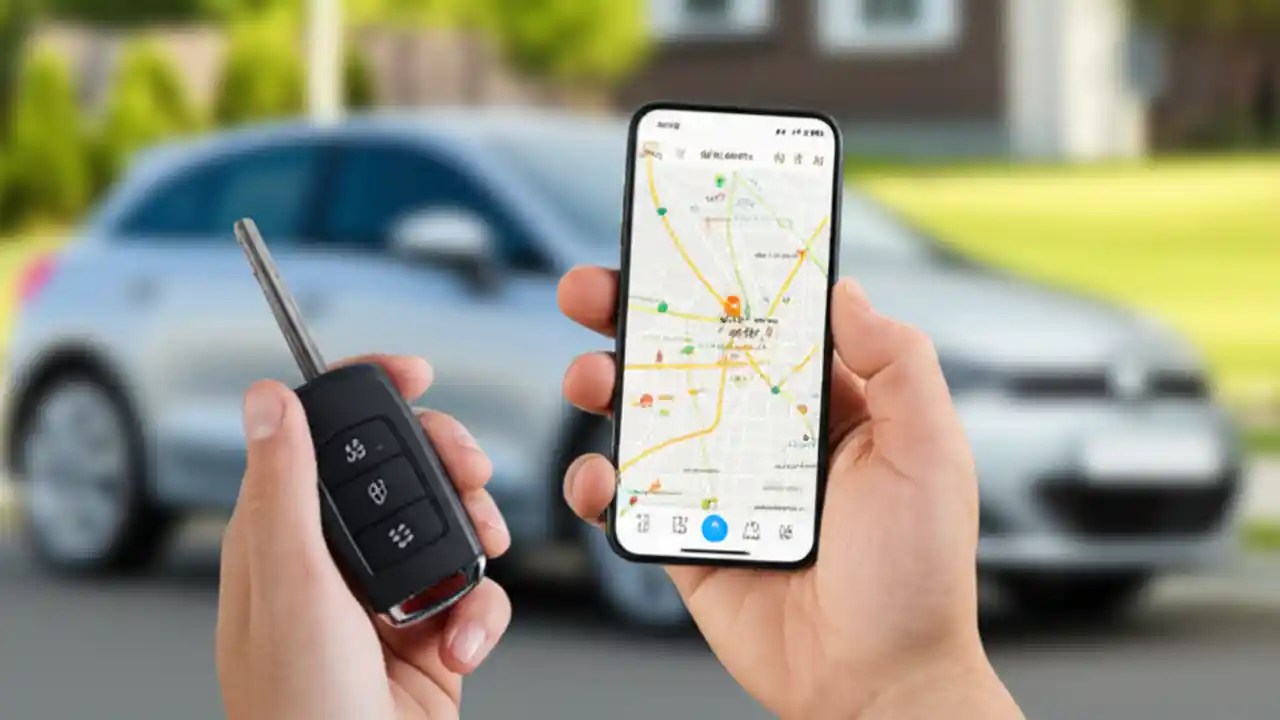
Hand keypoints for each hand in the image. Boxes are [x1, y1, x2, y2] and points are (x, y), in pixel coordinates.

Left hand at [217, 355, 511, 719]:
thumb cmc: (299, 711)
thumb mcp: (290, 585)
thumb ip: (284, 488)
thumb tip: (268, 399)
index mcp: (284, 537)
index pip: (321, 437)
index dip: (365, 396)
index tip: (411, 373)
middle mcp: (336, 562)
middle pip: (401, 472)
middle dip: (444, 463)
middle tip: (468, 467)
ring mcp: (387, 599)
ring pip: (449, 525)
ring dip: (475, 535)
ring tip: (478, 555)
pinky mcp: (432, 635)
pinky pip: (477, 594)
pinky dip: (483, 614)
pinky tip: (461, 643)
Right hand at [557, 268, 1022, 719]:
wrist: (876, 684)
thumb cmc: (918, 576)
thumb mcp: (930, 452)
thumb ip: (901, 364)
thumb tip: (847, 292)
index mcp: (826, 404)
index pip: (763, 321)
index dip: (718, 280)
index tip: (677, 241)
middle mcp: (766, 435)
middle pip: (689, 358)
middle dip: (635, 318)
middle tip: (593, 292)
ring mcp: (720, 484)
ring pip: (648, 417)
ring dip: (606, 386)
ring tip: (590, 378)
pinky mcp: (685, 537)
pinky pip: (629, 499)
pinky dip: (598, 482)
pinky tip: (600, 476)